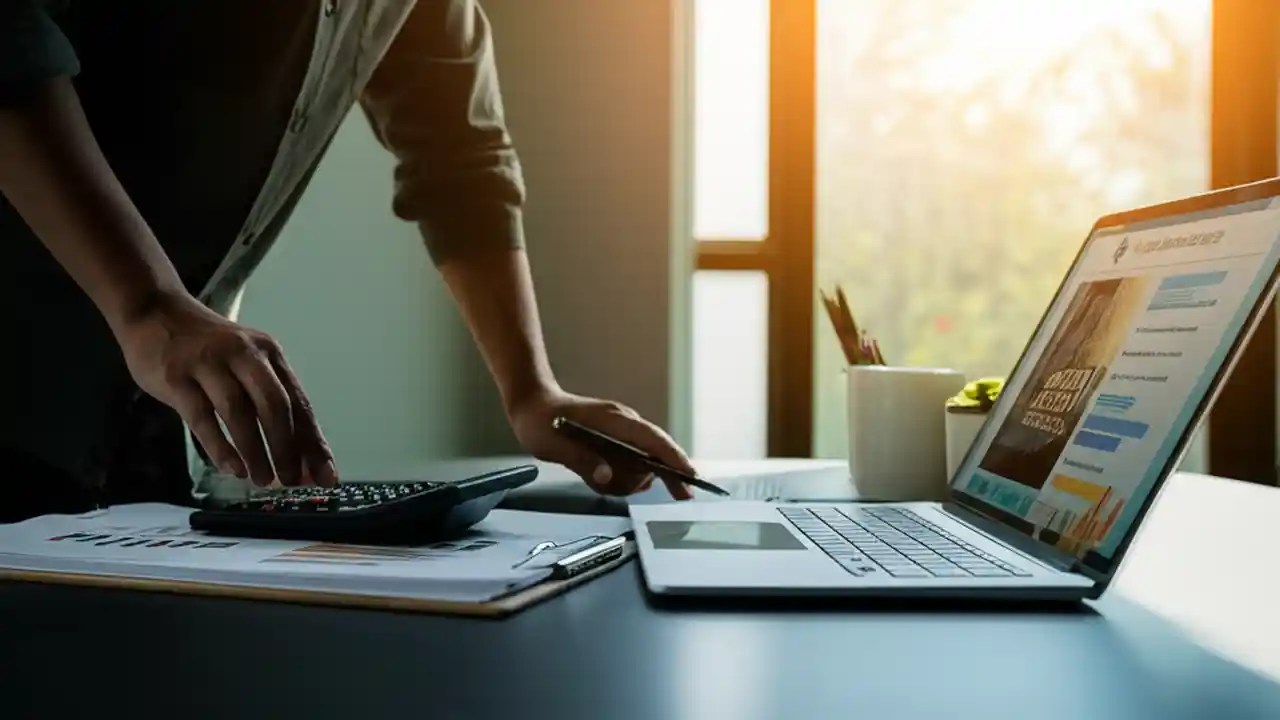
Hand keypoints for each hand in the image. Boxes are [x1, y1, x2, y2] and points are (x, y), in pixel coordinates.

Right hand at [114, 290, 336, 487]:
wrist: (154, 312)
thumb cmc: (207, 348)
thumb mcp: (245, 364)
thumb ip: (267, 405)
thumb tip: (296, 458)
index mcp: (270, 354)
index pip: (299, 403)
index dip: (313, 442)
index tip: (325, 475)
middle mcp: (244, 355)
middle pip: (275, 405)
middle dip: (287, 448)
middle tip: (291, 481)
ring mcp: (208, 363)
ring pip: (239, 412)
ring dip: (255, 451)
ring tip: (263, 480)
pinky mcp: (176, 376)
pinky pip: (201, 417)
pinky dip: (219, 446)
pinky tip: (232, 467)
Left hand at [508, 388, 695, 499]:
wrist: (532, 402)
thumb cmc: (540, 420)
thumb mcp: (552, 443)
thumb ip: (580, 459)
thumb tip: (607, 476)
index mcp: (614, 420)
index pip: (653, 439)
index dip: (675, 459)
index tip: (692, 479)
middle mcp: (624, 424)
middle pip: (655, 455)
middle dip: (654, 478)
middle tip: (656, 494)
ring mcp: (621, 432)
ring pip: (640, 465)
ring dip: (625, 481)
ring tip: (595, 480)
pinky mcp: (615, 441)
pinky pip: (628, 465)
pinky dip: (617, 478)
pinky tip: (597, 477)